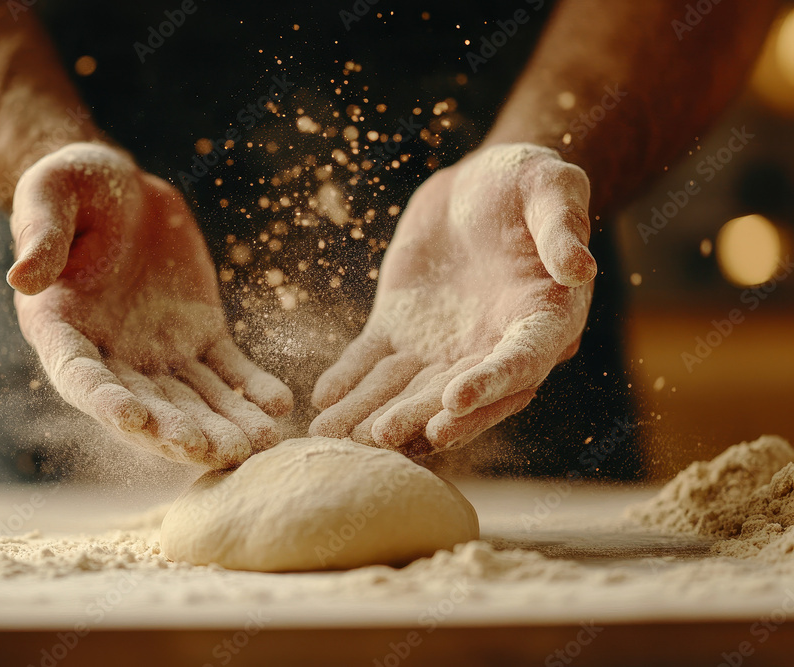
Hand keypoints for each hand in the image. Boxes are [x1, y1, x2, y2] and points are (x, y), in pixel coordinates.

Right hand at [7, 143, 292, 467]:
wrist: (120, 191)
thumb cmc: (72, 187)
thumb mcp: (50, 194)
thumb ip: (40, 233)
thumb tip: (21, 277)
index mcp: (62, 330)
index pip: (82, 377)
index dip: (106, 401)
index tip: (136, 419)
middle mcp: (111, 355)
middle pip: (146, 406)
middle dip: (179, 431)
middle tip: (213, 451)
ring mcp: (160, 352)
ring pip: (194, 400)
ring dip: (225, 424)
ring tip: (261, 442)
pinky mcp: (201, 336)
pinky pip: (230, 370)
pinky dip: (252, 388)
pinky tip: (280, 405)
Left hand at [309, 143, 594, 454]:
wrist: (479, 184)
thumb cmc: (529, 182)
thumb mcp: (552, 187)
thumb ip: (562, 227)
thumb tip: (581, 268)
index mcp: (542, 320)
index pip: (520, 362)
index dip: (489, 385)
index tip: (454, 403)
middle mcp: (492, 346)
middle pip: (457, 392)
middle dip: (419, 414)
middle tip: (383, 434)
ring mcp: (443, 345)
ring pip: (408, 387)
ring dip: (374, 412)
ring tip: (336, 435)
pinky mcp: (402, 331)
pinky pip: (373, 361)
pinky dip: (350, 380)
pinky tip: (323, 399)